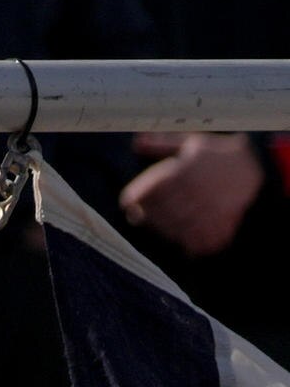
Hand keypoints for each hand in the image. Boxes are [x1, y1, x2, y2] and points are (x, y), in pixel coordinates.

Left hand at [124, 132, 270, 258]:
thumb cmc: (218, 154)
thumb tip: (136, 142)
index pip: (151, 191)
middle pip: (163, 212)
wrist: (257, 167)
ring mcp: (210, 209)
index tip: (128, 204)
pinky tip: (185, 243)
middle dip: (147, 217)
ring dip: (166, 231)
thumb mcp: (189, 142)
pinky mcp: (224, 222)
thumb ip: (161, 144)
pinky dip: (192, 243)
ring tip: (159, 229)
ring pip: (181, 227)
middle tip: (138, 219)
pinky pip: (204, 238)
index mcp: (182, 173)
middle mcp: (194, 193)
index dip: (136, 199)